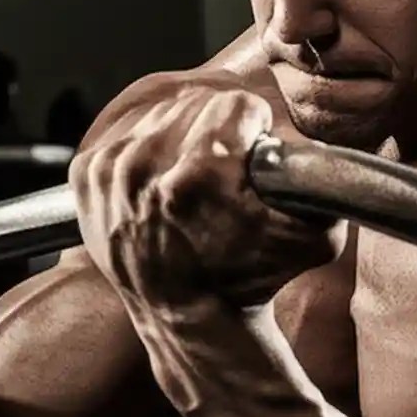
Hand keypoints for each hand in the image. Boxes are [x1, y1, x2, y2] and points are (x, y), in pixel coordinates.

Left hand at [71, 86, 344, 310]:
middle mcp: (144, 166)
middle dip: (217, 132)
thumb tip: (325, 153)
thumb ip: (330, 186)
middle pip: (197, 101)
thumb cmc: (246, 277)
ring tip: (192, 177)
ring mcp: (109, 170)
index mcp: (197, 173)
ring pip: (161, 110)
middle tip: (224, 174)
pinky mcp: (85, 174)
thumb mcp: (311, 238)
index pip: (237, 105)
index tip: (250, 161)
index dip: (253, 132)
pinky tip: (161, 180)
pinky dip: (146, 144)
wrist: (184, 315)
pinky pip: (126, 128)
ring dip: (183, 134)